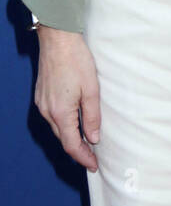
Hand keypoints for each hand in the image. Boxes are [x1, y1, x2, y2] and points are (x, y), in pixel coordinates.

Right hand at [34, 27, 100, 169]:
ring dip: (70, 137)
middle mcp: (47, 111)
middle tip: (93, 158)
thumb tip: (94, 138)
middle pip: (63, 138)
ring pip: (57, 128)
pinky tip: (73, 123)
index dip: (83, 157)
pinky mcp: (41, 95)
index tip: (94, 166)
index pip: (71, 144)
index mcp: (60, 112)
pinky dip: (64, 125)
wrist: (58, 39)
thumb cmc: (76, 60)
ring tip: (86, 143)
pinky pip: (53, 117)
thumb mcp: (91, 89)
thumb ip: (92, 116)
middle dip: (78, 150)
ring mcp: (42, 103)